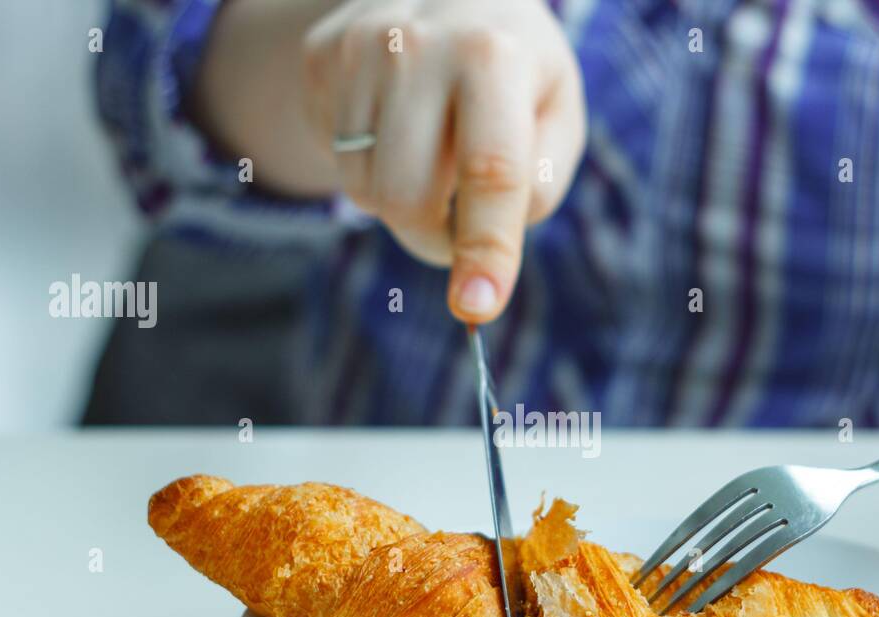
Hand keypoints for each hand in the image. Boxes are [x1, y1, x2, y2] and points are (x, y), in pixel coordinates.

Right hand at [301, 0, 584, 321]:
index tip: (476, 308)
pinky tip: (397, 124)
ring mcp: (358, 48)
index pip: (490, 173)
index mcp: (494, 57)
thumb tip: (489, 243)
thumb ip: (539, 182)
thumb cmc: (517, 70)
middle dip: (435, 237)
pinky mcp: (320, 59)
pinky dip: (371, 167)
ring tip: (432, 157)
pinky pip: (336, 162)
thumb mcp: (557, 112)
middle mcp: (417, 45)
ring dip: (402, 204)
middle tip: (458, 223)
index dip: (485, 249)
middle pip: (406, 200)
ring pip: (363, 191)